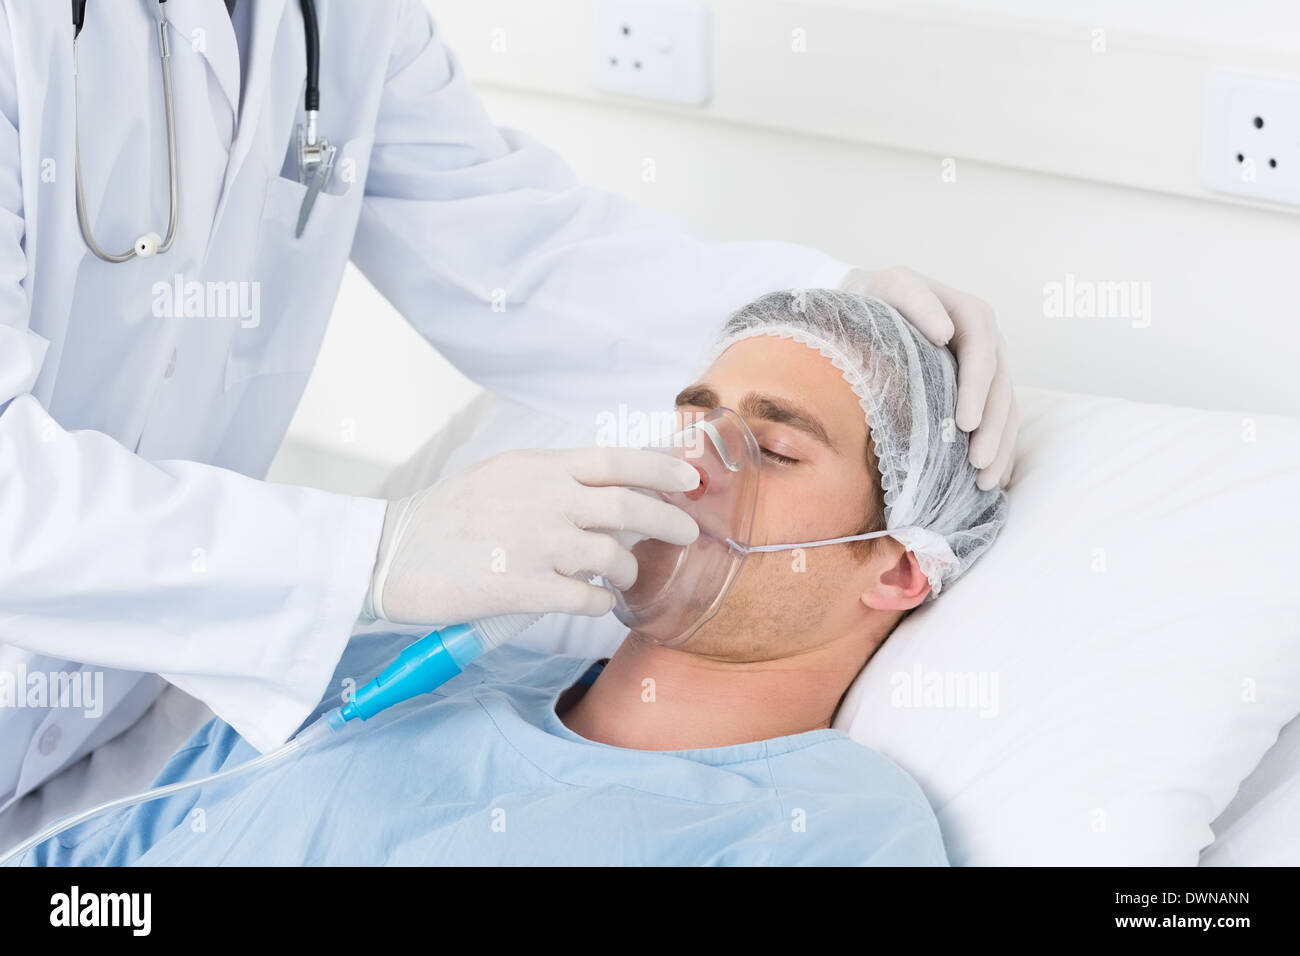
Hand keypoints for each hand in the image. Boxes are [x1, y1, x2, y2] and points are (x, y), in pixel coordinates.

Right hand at [365, 447, 700, 625]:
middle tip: (686, 533)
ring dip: (628, 571)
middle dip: (668, 521)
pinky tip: (595, 602)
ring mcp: (534, 544)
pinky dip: (600, 603)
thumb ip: (553, 478)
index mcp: (538, 467)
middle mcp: (543, 499)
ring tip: (622, 577)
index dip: (661, 467)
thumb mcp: (502, 475)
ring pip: (613, 557)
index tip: (690, 479)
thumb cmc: (447, 516)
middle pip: (628, 506)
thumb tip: (607, 486)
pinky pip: (587, 599)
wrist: (391, 553)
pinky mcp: (522, 588)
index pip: (615, 459)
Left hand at [841, 266, 1016, 488]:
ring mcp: (989, 369)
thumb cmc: (882, 298)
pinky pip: (1001, 423)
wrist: (879, 305)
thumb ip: (915, 300)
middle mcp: (988, 342)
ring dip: (1000, 447)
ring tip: (984, 482)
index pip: (982, 353)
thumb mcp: (892, 287)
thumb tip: (944, 332)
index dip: (976, 388)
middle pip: (999, 389)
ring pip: (1006, 410)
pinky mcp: (983, 392)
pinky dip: (1000, 452)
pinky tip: (991, 482)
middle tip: (976, 463)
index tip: (965, 423)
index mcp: (971, 315)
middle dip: (992, 429)